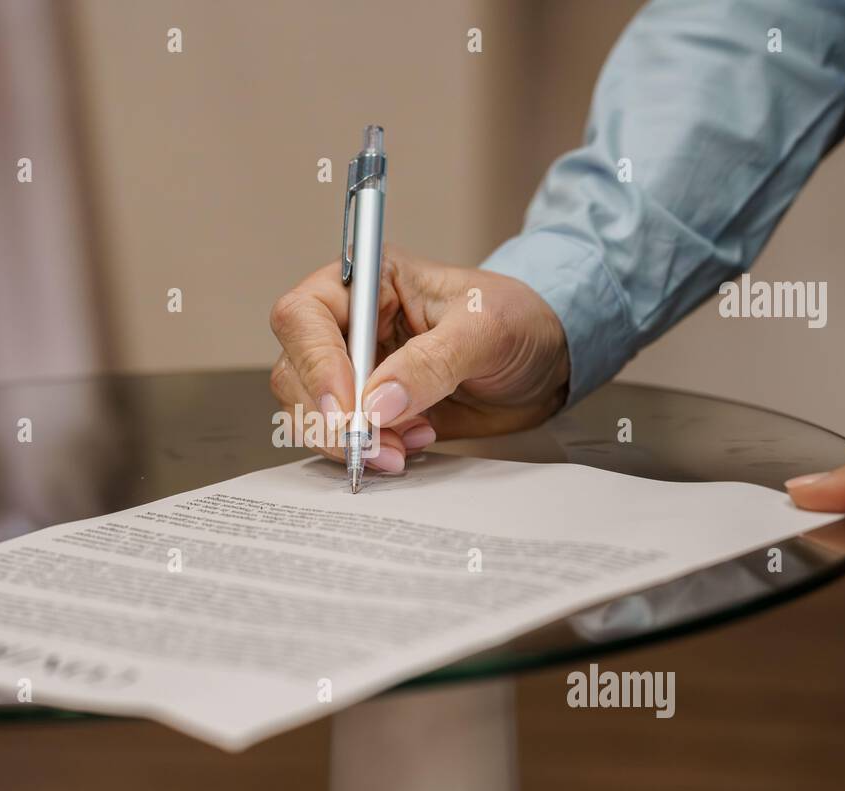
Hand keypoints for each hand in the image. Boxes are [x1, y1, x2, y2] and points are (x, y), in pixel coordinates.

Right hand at [269, 246, 569, 472]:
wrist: (549, 362)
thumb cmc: (520, 320)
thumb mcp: (485, 330)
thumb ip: (431, 362)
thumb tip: (377, 403)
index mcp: (367, 283)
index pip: (304, 316)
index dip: (314, 364)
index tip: (349, 408)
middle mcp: (349, 326)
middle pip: (295, 371)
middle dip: (330, 417)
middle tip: (373, 444)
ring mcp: (355, 371)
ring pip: (310, 412)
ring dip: (349, 442)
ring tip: (405, 448)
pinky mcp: (371, 411)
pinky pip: (342, 438)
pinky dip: (368, 453)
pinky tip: (412, 447)